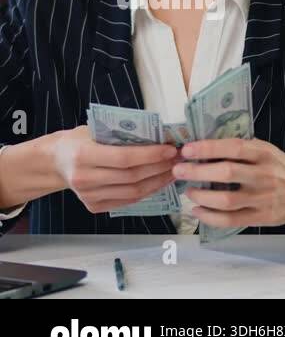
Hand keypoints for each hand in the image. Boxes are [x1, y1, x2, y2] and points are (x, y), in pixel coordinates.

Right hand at [51, 126, 177, 213]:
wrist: (55, 161)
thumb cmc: (79, 140)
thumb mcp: (94, 129)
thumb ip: (121, 134)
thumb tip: (158, 136)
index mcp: (83, 155)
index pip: (124, 158)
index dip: (151, 155)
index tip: (170, 149)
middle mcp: (85, 178)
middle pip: (131, 177)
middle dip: (159, 168)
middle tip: (178, 159)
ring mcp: (89, 196)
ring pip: (133, 193)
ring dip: (157, 182)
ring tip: (172, 170)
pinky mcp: (94, 207)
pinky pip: (127, 201)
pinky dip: (146, 192)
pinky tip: (158, 181)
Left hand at [172, 137, 284, 227]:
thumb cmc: (280, 166)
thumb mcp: (266, 149)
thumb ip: (241, 149)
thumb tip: (202, 147)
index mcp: (264, 153)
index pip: (233, 148)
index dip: (208, 148)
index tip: (187, 150)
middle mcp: (264, 175)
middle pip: (226, 173)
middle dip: (198, 172)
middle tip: (179, 170)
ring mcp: (263, 199)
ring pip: (226, 200)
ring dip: (201, 196)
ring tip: (188, 191)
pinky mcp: (261, 218)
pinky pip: (231, 220)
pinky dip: (210, 217)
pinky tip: (197, 210)